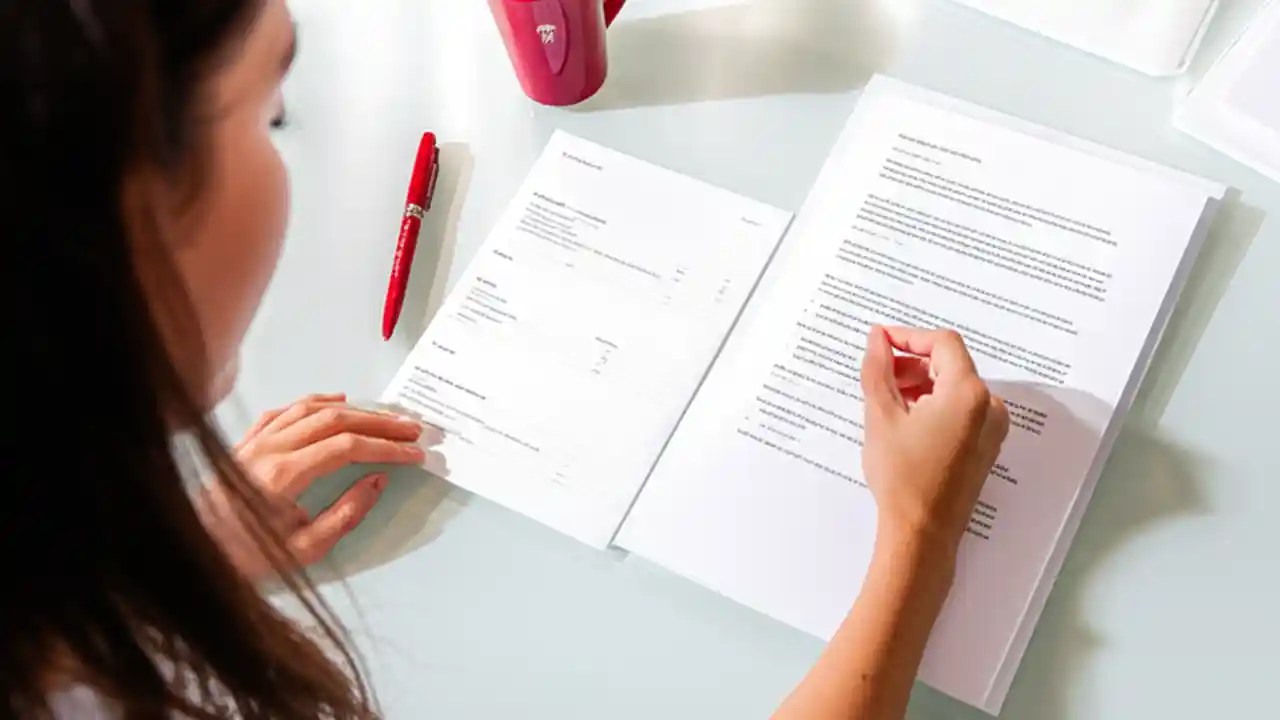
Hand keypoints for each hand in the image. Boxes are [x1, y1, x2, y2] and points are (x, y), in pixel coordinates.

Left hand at [199, 393, 430, 581]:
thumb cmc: (247, 557)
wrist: (194, 553)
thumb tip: (377, 480)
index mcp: (284, 474)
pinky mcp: (245, 442)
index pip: (348, 447)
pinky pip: (285, 411)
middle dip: (380, 422)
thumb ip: (345, 514)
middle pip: (335, 420)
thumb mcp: (303, 550)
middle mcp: (269, 448)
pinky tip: (336, 401)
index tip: (414, 454)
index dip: (386, 447)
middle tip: (412, 429)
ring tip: (384, 416)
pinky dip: (315, 401)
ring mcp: (254, 440)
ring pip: (312, 409)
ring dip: (355, 409)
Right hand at [859, 327, 1008, 550]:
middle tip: (880, 375)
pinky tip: (907, 422)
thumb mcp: (881, 415)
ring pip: (955, 388)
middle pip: (951, 365)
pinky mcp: (985, 447)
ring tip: (889, 403)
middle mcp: (989, 408)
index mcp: (968, 394)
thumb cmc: (903, 479)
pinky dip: (935, 406)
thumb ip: (878, 368)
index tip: (882, 342)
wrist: (921, 532)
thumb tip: (877, 339)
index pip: (943, 344)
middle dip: (913, 364)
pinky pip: (962, 411)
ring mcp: (991, 430)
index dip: (909, 337)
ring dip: (922, 386)